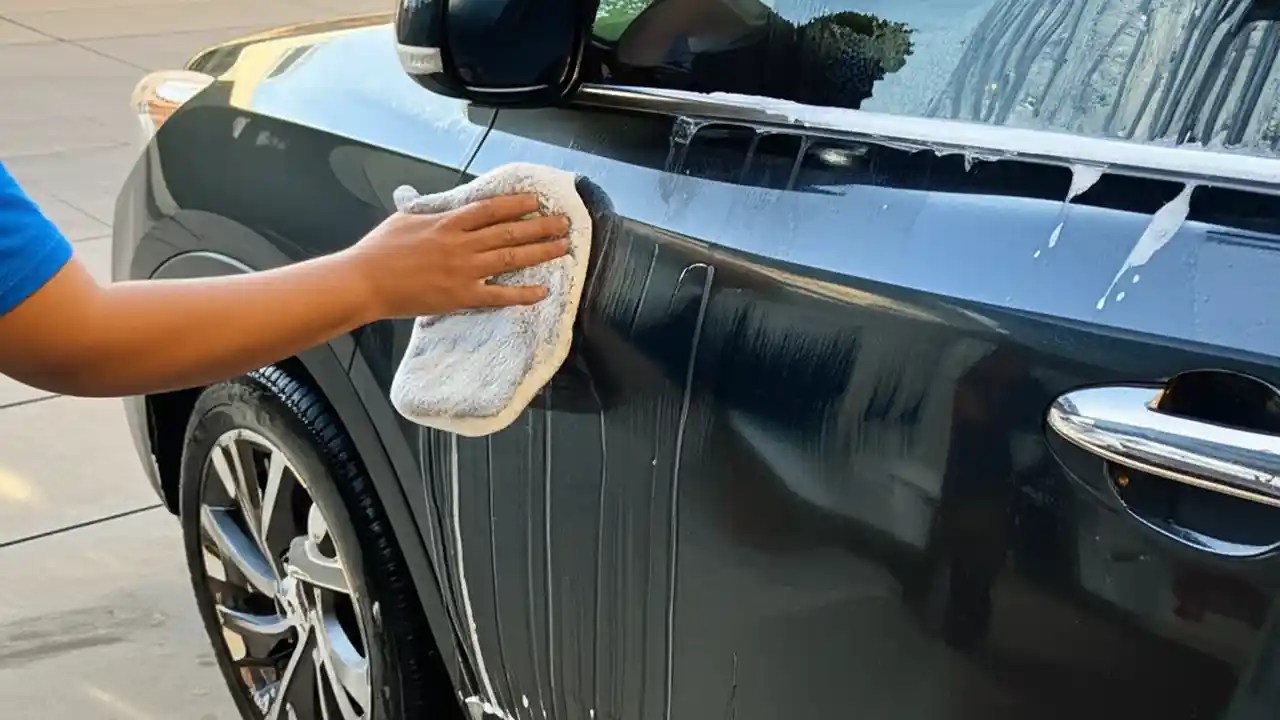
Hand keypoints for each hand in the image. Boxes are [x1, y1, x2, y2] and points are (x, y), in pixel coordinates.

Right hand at [344, 193, 570, 318]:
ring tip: (563, 247)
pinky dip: (522, 293)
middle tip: (564, 222)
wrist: (365, 281)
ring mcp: (464, 270)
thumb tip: (439, 205)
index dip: (516, 203)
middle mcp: (462, 244)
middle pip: (509, 232)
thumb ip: (429, 212)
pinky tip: (542, 290)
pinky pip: (499, 295)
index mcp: (448, 222)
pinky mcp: (462, 296)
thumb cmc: (378, 251)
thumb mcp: (404, 219)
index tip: (536, 200)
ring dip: (540, 252)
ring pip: (511, 258)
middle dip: (540, 226)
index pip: (491, 209)